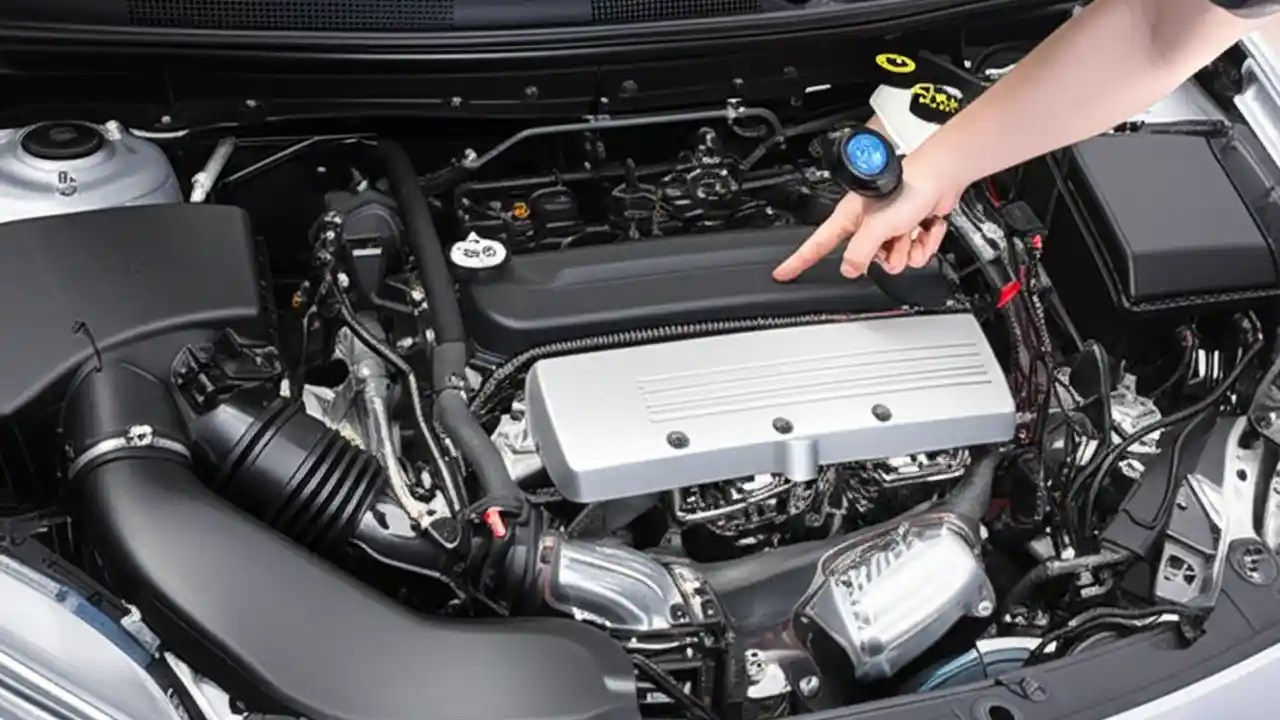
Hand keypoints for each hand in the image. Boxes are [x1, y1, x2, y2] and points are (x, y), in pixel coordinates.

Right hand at [773, 160, 962, 281]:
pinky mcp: (909, 229)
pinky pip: (914, 254)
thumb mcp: (876, 225)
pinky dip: (923, 244)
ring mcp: (888, 228)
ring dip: (907, 250)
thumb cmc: (908, 187)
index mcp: (849, 219)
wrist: (940, 178)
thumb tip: (849, 269)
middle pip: (865, 260)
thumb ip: (859, 251)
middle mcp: (867, 224)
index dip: (798, 261)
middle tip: (892, 238)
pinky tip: (925, 229)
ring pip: (893, 260)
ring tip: (911, 230)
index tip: (781, 273)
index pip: (817, 245)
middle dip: (884, 255)